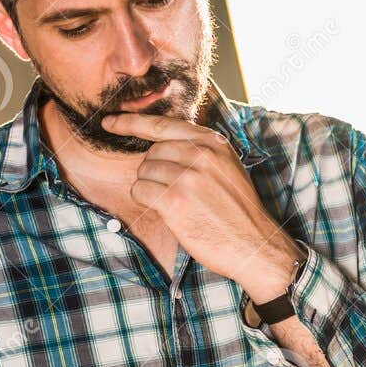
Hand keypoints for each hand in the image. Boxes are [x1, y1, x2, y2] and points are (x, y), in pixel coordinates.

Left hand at [102, 113, 300, 301]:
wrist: (254, 245)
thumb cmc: (239, 211)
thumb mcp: (228, 167)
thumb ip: (201, 150)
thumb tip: (162, 144)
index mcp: (213, 142)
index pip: (163, 124)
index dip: (131, 122)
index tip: (111, 121)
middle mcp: (200, 154)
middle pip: (152, 151)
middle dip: (154, 170)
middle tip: (174, 191)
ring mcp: (187, 177)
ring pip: (144, 171)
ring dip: (150, 188)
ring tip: (176, 203)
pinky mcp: (175, 201)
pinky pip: (140, 190)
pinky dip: (145, 201)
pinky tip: (166, 211)